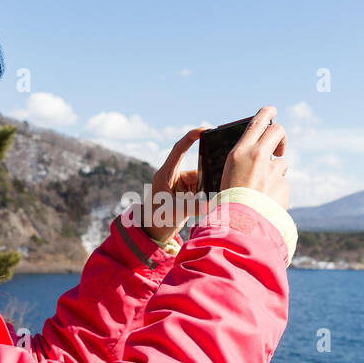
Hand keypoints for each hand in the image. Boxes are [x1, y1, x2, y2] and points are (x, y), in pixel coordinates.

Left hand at [140, 126, 208, 241]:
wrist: (152, 232)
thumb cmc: (156, 219)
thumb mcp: (173, 211)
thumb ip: (192, 206)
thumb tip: (211, 203)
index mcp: (165, 174)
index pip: (179, 149)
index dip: (191, 137)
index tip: (205, 129)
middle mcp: (173, 176)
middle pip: (196, 170)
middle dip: (205, 179)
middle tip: (208, 192)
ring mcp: (180, 185)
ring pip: (200, 181)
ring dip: (205, 192)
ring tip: (202, 205)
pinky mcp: (186, 194)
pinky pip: (201, 190)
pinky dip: (205, 197)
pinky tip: (206, 206)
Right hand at [221, 106, 288, 210]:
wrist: (238, 224)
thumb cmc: (227, 201)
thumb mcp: (228, 175)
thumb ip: (243, 163)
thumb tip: (261, 159)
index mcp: (239, 152)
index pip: (257, 122)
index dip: (267, 112)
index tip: (272, 110)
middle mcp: (257, 156)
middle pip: (277, 131)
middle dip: (280, 137)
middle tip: (279, 149)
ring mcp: (272, 170)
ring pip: (281, 163)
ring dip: (275, 173)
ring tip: (262, 191)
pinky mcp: (283, 184)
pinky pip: (282, 184)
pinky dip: (277, 192)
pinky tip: (266, 202)